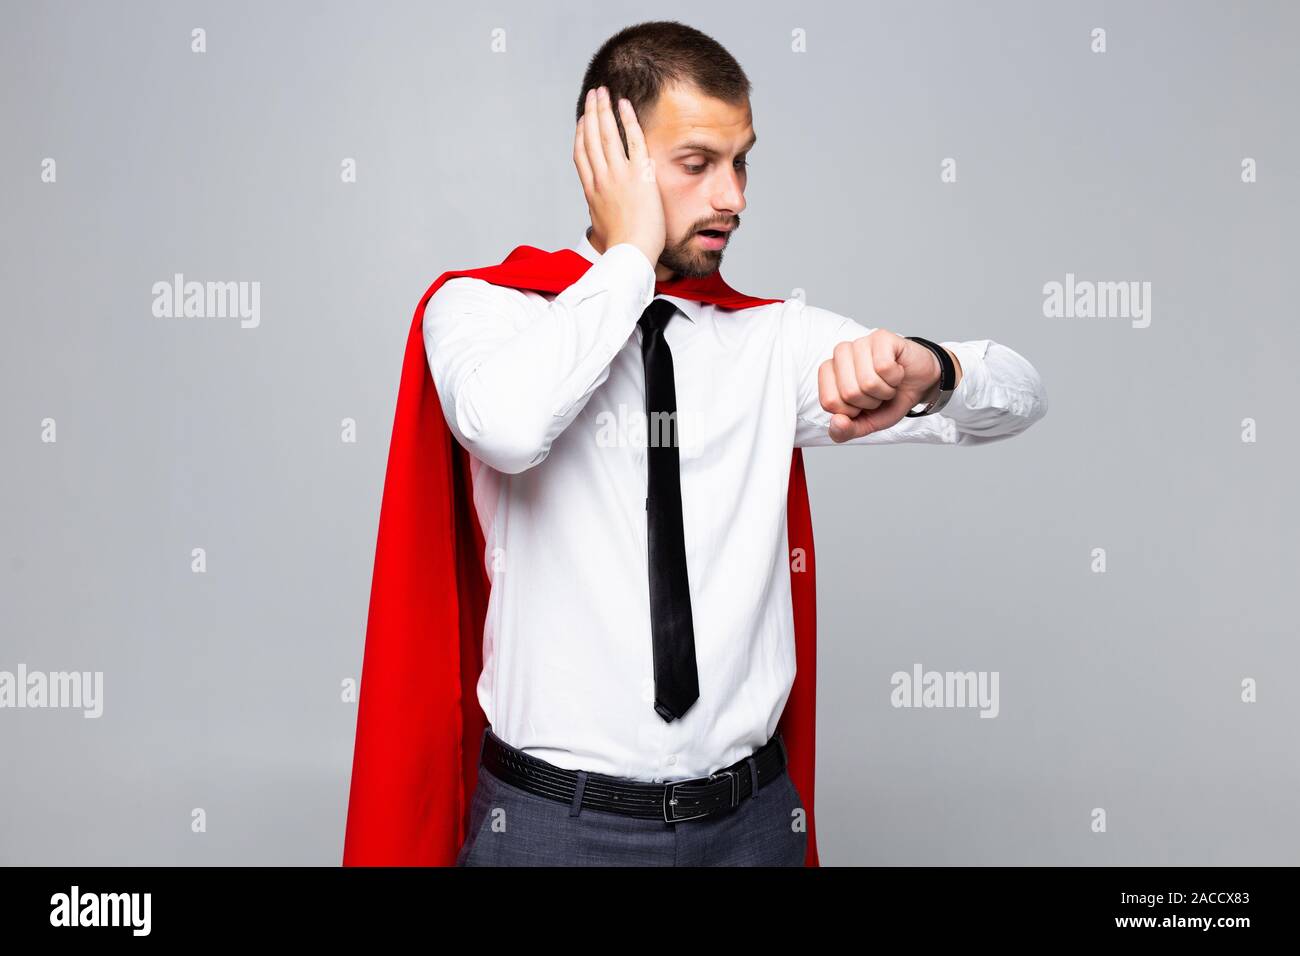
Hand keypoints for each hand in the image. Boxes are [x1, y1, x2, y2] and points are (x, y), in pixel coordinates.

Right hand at [573, 86, 665, 266]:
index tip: (582, 121)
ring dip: (603, 109)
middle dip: (591, 113)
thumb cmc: (620, 247)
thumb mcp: (602, 227)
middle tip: (593, 95)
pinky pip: (632, 140)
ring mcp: (618, 175)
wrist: (630, 254)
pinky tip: (624, 104)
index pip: (581, 155)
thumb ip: (600, 212)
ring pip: (606, 134)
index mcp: (591, 191)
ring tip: (604, 92)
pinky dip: (627, 120)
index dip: (580, 134)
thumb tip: (599, 212)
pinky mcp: (639, 175)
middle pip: (590, 138)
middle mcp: (601, 179)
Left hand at [817, 330, 955, 441]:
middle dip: (870, 401)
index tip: (862, 404)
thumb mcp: (866, 423)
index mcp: (829, 373)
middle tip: (879, 393)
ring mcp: (860, 343)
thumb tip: (837, 423)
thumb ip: (845, 431)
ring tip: (888, 382)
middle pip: (849, 392)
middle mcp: (840, 354)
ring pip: (867, 381)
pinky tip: (897, 371)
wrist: (920, 383)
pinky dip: (895, 377)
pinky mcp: (881, 336)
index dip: (851, 411)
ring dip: (884, 390)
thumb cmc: (889, 399)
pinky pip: (884, 367)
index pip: (829, 402)